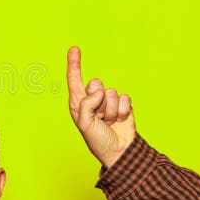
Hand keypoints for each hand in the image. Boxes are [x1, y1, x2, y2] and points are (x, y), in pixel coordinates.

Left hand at [66, 46, 135, 168]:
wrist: (119, 151)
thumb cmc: (98, 140)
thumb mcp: (84, 123)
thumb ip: (86, 104)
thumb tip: (99, 90)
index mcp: (78, 103)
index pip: (74, 79)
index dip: (74, 63)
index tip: (74, 48)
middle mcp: (92, 99)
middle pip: (96, 83)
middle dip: (100, 102)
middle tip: (101, 118)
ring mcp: (108, 101)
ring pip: (111, 92)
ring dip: (112, 110)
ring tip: (110, 122)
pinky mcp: (122, 104)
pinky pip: (125, 98)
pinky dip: (123, 111)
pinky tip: (120, 121)